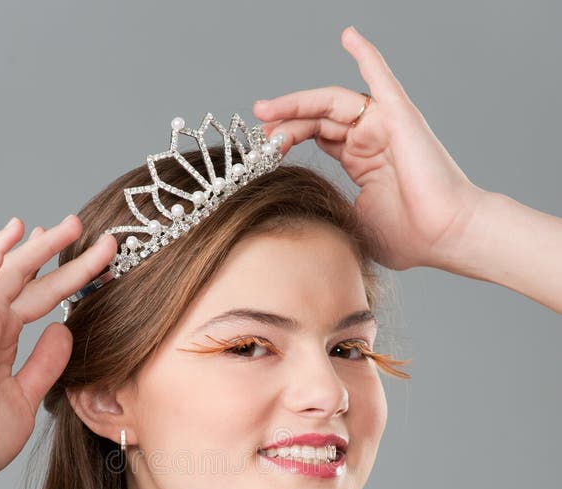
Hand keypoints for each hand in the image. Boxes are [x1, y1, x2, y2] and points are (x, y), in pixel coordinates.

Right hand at [0, 216, 116, 479]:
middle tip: (90, 232)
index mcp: (2, 345)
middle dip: (60, 255)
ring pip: (13, 270)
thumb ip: (45, 364)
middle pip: (31, 280)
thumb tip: (64, 330)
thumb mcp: (27, 397)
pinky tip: (17, 227)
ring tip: (73, 224)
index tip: (89, 265)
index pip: (38, 302)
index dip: (64, 282)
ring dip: (42, 246)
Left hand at [253, 26, 485, 270]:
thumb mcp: (354, 222)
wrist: (445, 236)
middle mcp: (371, 138)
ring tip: (267, 109)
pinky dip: (367, 56)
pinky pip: (382, 78)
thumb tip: (297, 207)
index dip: (288, 139)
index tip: (261, 151)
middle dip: (285, 120)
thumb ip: (331, 206)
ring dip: (299, 102)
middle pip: (318, 118)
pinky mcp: (400, 116)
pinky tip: (348, 36)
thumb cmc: (410, 237)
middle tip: (257, 122)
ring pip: (333, 102)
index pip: (318, 137)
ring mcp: (384, 125)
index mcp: (362, 162)